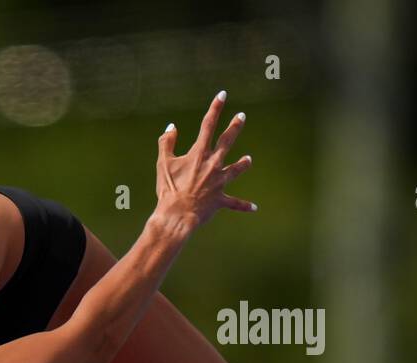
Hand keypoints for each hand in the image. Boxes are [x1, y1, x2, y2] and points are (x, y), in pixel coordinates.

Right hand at [154, 91, 254, 232]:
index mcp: (199, 154)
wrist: (177, 214)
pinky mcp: (220, 199)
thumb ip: (166, 143)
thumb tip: (171, 127)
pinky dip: (243, 206)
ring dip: (243, 164)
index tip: (223, 95)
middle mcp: (213, 164)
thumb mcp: (163, 163)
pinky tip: (254, 207)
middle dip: (234, 127)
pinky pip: (234, 203)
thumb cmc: (169, 189)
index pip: (208, 125)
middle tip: (241, 116)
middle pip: (227, 141)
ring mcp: (219, 182)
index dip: (215, 108)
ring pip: (235, 170)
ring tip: (248, 159)